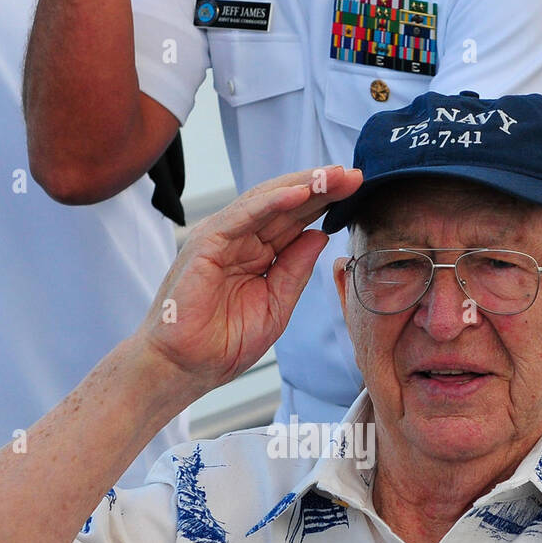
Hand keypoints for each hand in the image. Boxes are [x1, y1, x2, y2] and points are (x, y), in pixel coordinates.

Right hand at [137, 165, 362, 391]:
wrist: (184, 367)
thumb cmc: (222, 345)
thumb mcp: (275, 308)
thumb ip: (295, 272)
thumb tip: (320, 236)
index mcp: (258, 255)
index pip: (296, 221)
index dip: (326, 204)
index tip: (357, 191)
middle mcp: (241, 240)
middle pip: (286, 204)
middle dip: (321, 187)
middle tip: (355, 174)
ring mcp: (223, 239)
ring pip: (267, 201)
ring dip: (303, 186)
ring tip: (334, 176)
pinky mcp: (207, 243)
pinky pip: (244, 216)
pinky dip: (272, 202)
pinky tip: (300, 193)